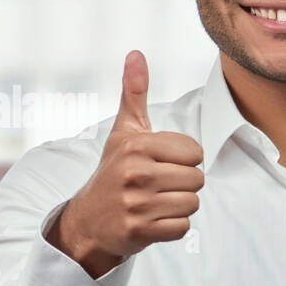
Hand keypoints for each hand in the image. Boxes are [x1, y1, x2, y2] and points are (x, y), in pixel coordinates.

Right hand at [47, 50, 203, 277]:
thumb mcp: (123, 131)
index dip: (184, 160)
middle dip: (183, 184)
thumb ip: (134, 93)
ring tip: (156, 202)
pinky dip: (172, 227)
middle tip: (158, 186)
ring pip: (192, 204)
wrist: (89, 219)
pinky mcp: (139, 231)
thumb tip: (136, 54)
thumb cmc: (113, 171)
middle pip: (197, 180)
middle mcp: (135, 173)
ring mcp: (136, 204)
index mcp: (137, 146)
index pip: (195, 153)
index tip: (161, 164)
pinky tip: (153, 220)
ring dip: (178, 206)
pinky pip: (182, 228)